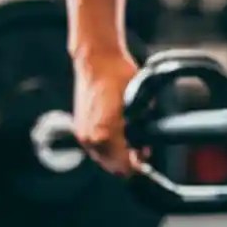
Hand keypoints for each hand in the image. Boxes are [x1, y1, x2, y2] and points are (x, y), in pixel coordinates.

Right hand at [71, 48, 139, 176]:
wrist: (96, 59)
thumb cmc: (118, 75)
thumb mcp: (139, 102)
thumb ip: (143, 126)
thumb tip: (147, 143)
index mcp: (105, 134)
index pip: (123, 166)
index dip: (137, 166)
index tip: (145, 161)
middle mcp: (90, 137)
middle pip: (112, 167)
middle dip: (128, 162)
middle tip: (142, 151)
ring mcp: (83, 133)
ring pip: (103, 158)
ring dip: (117, 155)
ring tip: (132, 143)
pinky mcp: (79, 126)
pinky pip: (95, 147)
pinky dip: (107, 147)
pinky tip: (118, 136)